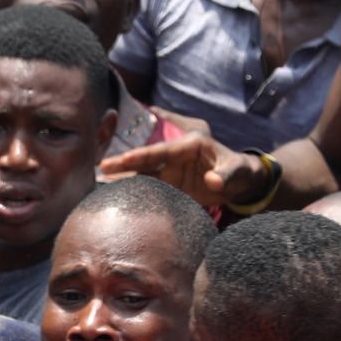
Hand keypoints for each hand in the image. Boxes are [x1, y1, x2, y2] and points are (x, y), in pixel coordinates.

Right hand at [96, 133, 265, 206]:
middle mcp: (175, 157)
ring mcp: (171, 172)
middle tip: (101, 166)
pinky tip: (115, 194)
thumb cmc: (240, 170)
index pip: (161, 152)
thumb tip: (213, 181)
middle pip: (146, 160)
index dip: (142, 156)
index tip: (123, 159)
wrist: (240, 182)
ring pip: (143, 174)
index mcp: (189, 146)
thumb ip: (226, 174)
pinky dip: (132, 190)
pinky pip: (149, 188)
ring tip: (99, 179)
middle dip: (124, 163)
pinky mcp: (171, 186)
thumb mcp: (238, 170)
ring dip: (123, 177)